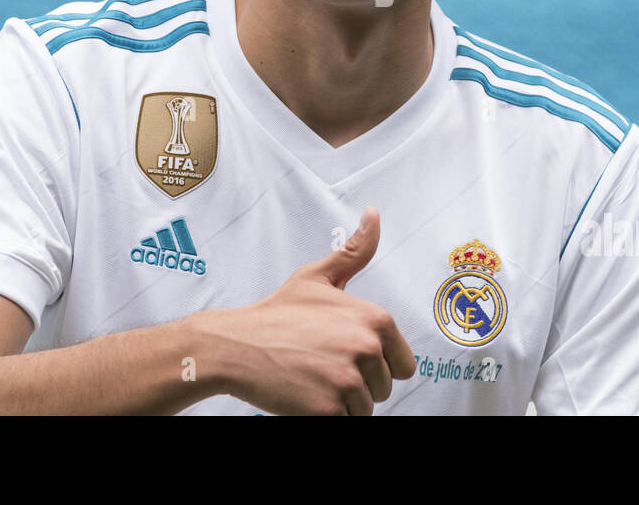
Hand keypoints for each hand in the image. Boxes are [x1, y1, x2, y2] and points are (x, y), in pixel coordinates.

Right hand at [200, 206, 415, 414]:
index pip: (402, 365)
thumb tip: (374, 215)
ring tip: (312, 379)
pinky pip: (345, 423)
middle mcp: (367, 349)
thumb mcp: (318, 276)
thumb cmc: (276, 314)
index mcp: (374, 320)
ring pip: (364, 409)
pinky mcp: (329, 409)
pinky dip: (326, 416)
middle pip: (382, 388)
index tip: (346, 355)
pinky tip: (305, 395)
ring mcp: (348, 380)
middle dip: (357, 384)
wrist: (236, 345)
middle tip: (322, 365)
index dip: (376, 365)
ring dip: (342, 402)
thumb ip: (355, 251)